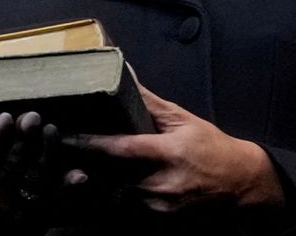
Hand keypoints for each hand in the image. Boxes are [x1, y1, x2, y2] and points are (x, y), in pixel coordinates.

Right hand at [0, 111, 62, 225]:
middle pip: (12, 166)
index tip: (4, 116)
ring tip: (51, 130)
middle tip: (32, 117)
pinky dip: (68, 188)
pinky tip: (78, 175)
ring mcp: (21, 209)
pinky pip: (57, 200)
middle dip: (23, 141)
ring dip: (46, 154)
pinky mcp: (41, 217)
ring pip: (36, 180)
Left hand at [64, 83, 282, 214]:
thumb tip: (125, 74)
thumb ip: (150, 102)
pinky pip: (126, 212)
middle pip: (111, 178)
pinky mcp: (160, 222)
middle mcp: (162, 184)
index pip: (122, 148)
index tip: (66, 136)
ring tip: (66, 176)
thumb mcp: (183, 120)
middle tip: (54, 157)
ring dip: (93, 187)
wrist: (241, 184)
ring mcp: (160, 208)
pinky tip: (90, 198)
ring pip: (116, 198)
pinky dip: (108, 204)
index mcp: (168, 153)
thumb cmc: (211, 147)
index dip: (92, 143)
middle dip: (84, 168)